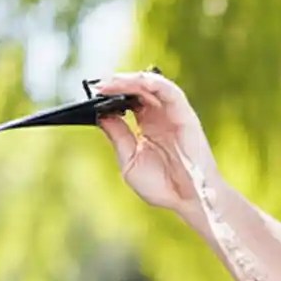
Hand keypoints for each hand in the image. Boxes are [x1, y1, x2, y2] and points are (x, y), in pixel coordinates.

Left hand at [94, 71, 221, 214]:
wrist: (187, 201)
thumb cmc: (162, 186)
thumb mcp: (129, 160)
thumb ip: (117, 136)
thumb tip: (101, 115)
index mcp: (147, 125)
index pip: (128, 100)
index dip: (111, 94)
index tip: (93, 93)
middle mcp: (160, 116)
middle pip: (138, 89)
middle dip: (117, 83)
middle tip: (99, 85)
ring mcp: (172, 114)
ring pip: (152, 85)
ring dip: (130, 80)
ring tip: (110, 82)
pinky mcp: (184, 114)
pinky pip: (169, 90)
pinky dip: (152, 82)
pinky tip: (134, 83)